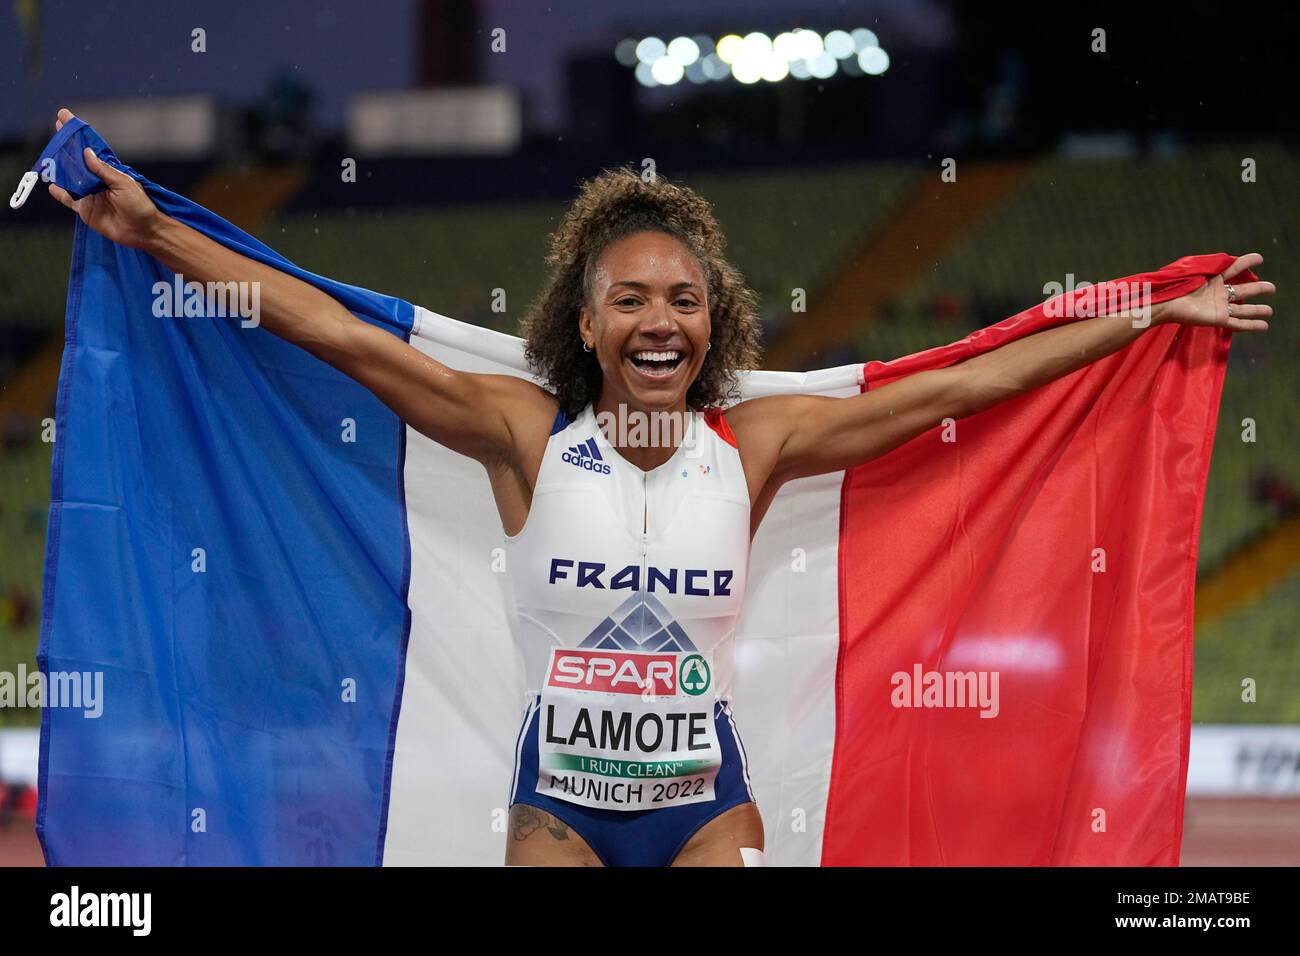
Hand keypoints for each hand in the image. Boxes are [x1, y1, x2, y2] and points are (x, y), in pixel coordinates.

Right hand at [45, 108, 164, 249]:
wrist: (143, 232)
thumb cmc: (140, 206)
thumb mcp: (124, 184)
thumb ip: (103, 170)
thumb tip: (86, 153)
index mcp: (108, 171)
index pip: (90, 150)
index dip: (78, 134)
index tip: (65, 117)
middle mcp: (97, 181)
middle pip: (76, 160)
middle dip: (65, 144)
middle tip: (56, 126)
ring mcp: (90, 195)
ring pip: (69, 178)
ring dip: (59, 166)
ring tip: (49, 153)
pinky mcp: (85, 209)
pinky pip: (68, 199)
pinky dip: (59, 192)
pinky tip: (51, 185)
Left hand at [1156, 253, 1273, 331]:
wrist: (1166, 303)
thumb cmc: (1175, 285)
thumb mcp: (1193, 269)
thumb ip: (1210, 264)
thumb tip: (1227, 258)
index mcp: (1213, 279)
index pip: (1233, 268)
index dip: (1246, 262)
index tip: (1259, 259)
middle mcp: (1218, 293)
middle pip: (1243, 290)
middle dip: (1258, 289)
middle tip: (1272, 287)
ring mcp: (1218, 307)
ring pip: (1243, 309)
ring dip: (1257, 310)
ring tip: (1270, 310)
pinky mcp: (1217, 319)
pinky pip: (1238, 323)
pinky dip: (1251, 325)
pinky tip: (1264, 326)